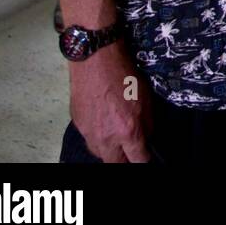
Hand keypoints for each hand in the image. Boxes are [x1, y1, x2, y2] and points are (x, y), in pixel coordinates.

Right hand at [68, 42, 153, 162]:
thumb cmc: (125, 75)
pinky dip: (99, 139)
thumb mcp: (146, 99)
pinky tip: (104, 127)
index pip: (138, 160)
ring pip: (101, 155)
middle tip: (131, 151)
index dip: (144, 161)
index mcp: (127, 132)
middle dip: (125, 160)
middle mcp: (106, 138)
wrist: (95, 61)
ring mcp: (89, 133)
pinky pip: (90, 140)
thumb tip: (146, 137)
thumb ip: (147, 124)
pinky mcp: (78, 126)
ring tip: (117, 140)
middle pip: (115, 164)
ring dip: (110, 152)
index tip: (146, 157)